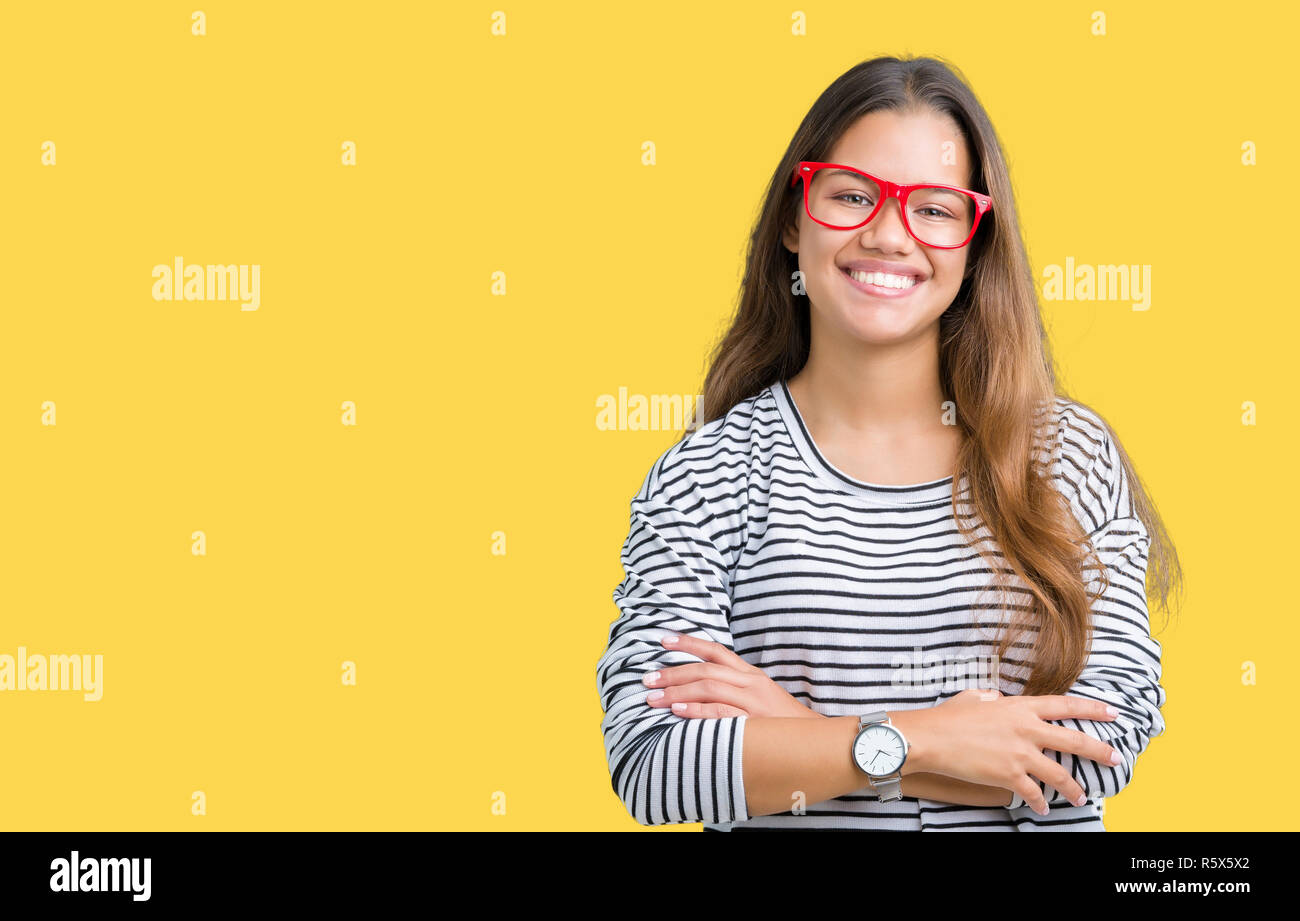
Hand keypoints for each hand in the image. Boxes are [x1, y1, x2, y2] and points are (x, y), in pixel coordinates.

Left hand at [642, 633, 819, 719]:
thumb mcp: (762, 699)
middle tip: (646, 678)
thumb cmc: (784, 726)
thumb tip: (701, 690)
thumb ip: (735, 691)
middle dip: (673, 672)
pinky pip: (719, 714)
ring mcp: (753, 703)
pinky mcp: (754, 724)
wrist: (820, 744)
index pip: (716, 650)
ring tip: (653, 697)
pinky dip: (696, 711)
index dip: (688, 643)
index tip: (663, 639)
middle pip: (706, 669)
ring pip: (709, 688)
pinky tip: (677, 712)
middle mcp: (751, 684)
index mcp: (751, 675)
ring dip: (676, 692)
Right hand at [913, 687, 1121, 815]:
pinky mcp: (1009, 775)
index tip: (1113, 712)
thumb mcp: (976, 697)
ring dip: (1074, 788)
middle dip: (1099, 751)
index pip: (1066, 706)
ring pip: (1060, 775)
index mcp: (1021, 707)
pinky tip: (1042, 810)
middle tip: (1116, 758)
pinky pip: (1033, 793)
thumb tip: (999, 698)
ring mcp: (1020, 754)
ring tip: (1082, 797)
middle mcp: (1027, 730)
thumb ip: (994, 698)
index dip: (1093, 709)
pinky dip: (1039, 804)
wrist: (932, 738)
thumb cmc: (949, 716)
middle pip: (1075, 741)